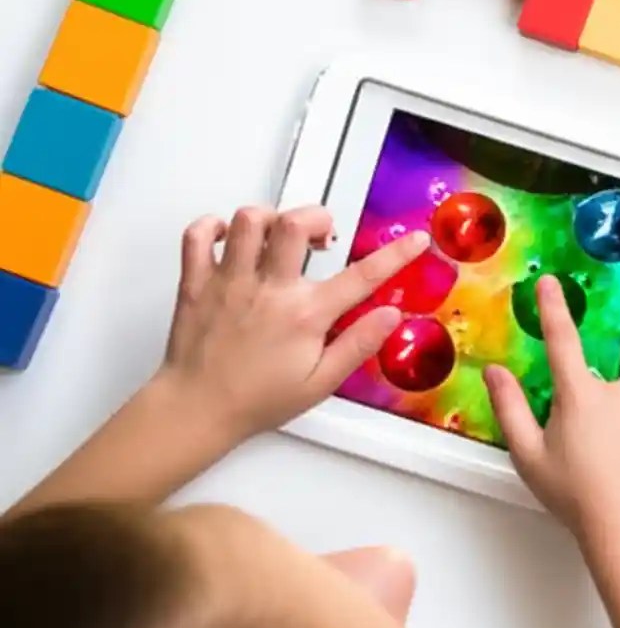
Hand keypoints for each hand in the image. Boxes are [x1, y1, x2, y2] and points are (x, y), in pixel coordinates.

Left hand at [158, 206, 428, 441]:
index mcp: (304, 316)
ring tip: (278, 236)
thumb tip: (389, 316)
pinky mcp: (195, 282)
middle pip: (295, 223)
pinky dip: (213, 226)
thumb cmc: (256, 401)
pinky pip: (198, 234)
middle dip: (317, 217)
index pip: (362, 276)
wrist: (196, 410)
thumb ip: (357, 345)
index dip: (396, 254)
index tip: (415, 241)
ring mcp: (229, 281)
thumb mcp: (320, 383)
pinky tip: (230, 239)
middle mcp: (268, 290)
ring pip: (249, 220)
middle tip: (322, 236)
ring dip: (270, 218)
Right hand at [484, 277, 619, 543]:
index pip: (561, 341)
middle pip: (599, 390)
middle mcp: (618, 390)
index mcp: (578, 396)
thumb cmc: (578, 498)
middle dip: (593, 413)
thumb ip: (509, 408)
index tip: (550, 284)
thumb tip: (495, 372)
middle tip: (589, 456)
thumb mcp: (529, 457)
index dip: (553, 309)